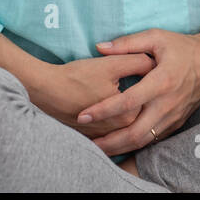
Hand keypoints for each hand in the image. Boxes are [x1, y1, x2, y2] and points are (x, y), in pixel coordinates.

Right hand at [28, 52, 156, 139]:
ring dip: (134, 117)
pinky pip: (111, 132)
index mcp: (129, 114)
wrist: (44, 90)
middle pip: (141, 115)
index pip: (151, 101)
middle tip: (146, 89)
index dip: (153, 87)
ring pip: (126, 126)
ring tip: (133, 101)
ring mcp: (104, 136)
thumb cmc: (77, 76)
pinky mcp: (91, 137)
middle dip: (146, 104)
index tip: (153, 76)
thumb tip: (155, 62)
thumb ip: (138, 62)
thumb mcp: (111, 64)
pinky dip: (116, 125)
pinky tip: (117, 113)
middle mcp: (119, 130)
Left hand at [80, 28, 199, 155]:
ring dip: (121, 147)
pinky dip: (136, 144)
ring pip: (144, 140)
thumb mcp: (156, 37)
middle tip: (87, 143)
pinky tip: (121, 144)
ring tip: (100, 148)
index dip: (103, 110)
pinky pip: (154, 139)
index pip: (127, 102)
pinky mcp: (177, 122)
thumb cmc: (182, 46)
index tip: (84, 115)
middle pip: (135, 132)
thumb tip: (99, 47)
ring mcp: (174, 115)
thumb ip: (127, 43)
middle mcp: (167, 103)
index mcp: (161, 81)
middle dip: (110, 141)